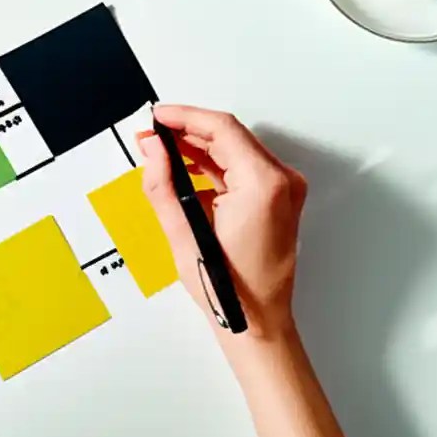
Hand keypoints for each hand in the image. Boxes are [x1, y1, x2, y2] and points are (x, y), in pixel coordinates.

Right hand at [137, 105, 306, 343]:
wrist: (257, 320)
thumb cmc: (231, 289)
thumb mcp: (184, 233)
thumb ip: (163, 184)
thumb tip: (153, 149)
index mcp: (263, 185)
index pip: (222, 129)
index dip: (185, 116)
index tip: (159, 116)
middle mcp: (281, 182)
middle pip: (230, 136)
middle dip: (188, 131)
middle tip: (153, 134)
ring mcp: (283, 190)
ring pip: (235, 150)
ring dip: (198, 147)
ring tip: (163, 152)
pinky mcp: (278, 199)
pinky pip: (242, 168)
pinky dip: (213, 164)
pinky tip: (186, 170)